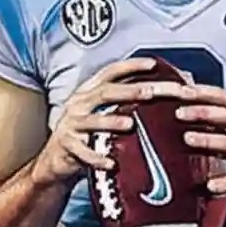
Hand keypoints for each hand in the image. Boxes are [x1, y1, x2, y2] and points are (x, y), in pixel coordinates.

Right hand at [31, 58, 186, 186]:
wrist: (56, 160)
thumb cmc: (89, 133)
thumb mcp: (103, 112)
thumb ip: (128, 101)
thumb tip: (169, 89)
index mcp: (89, 92)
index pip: (111, 72)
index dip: (131, 66)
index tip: (153, 64)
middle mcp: (79, 104)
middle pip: (105, 93)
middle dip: (129, 91)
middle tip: (152, 92)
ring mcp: (71, 126)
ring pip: (91, 121)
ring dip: (111, 122)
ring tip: (130, 124)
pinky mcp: (67, 148)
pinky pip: (83, 153)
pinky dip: (97, 158)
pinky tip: (112, 163)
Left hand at [178, 86, 225, 210]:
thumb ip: (207, 118)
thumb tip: (179, 93)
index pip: (221, 98)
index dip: (202, 92)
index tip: (180, 90)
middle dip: (202, 112)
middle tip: (178, 113)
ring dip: (209, 140)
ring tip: (188, 139)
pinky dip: (225, 182)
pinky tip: (210, 186)